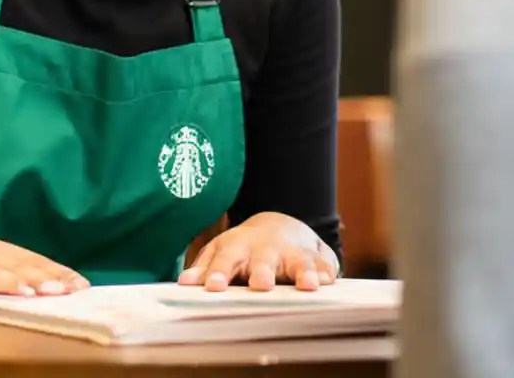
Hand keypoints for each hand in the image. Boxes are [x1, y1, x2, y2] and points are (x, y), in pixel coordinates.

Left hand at [178, 212, 339, 291]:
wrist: (280, 226)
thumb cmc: (243, 248)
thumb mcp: (221, 252)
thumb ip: (204, 268)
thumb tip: (185, 284)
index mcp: (238, 248)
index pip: (225, 260)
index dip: (219, 273)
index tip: (213, 287)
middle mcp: (266, 250)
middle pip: (263, 260)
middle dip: (262, 272)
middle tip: (261, 285)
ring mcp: (292, 252)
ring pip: (298, 262)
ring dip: (303, 273)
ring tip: (308, 286)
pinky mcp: (317, 257)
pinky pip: (324, 264)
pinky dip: (326, 272)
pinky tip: (329, 282)